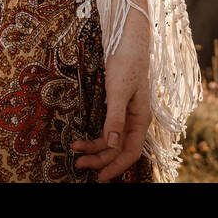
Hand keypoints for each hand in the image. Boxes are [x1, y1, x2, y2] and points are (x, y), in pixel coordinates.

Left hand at [71, 4, 151, 180]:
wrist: (126, 39)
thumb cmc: (125, 62)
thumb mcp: (118, 91)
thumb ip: (115, 119)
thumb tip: (113, 145)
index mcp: (141, 119)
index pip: (130, 152)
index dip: (115, 167)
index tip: (98, 177)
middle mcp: (135, 120)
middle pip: (119, 150)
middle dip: (100, 160)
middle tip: (78, 165)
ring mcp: (127, 114)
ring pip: (112, 141)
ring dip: (95, 150)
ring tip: (76, 153)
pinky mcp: (117, 106)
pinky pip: (108, 130)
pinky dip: (96, 138)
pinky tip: (82, 139)